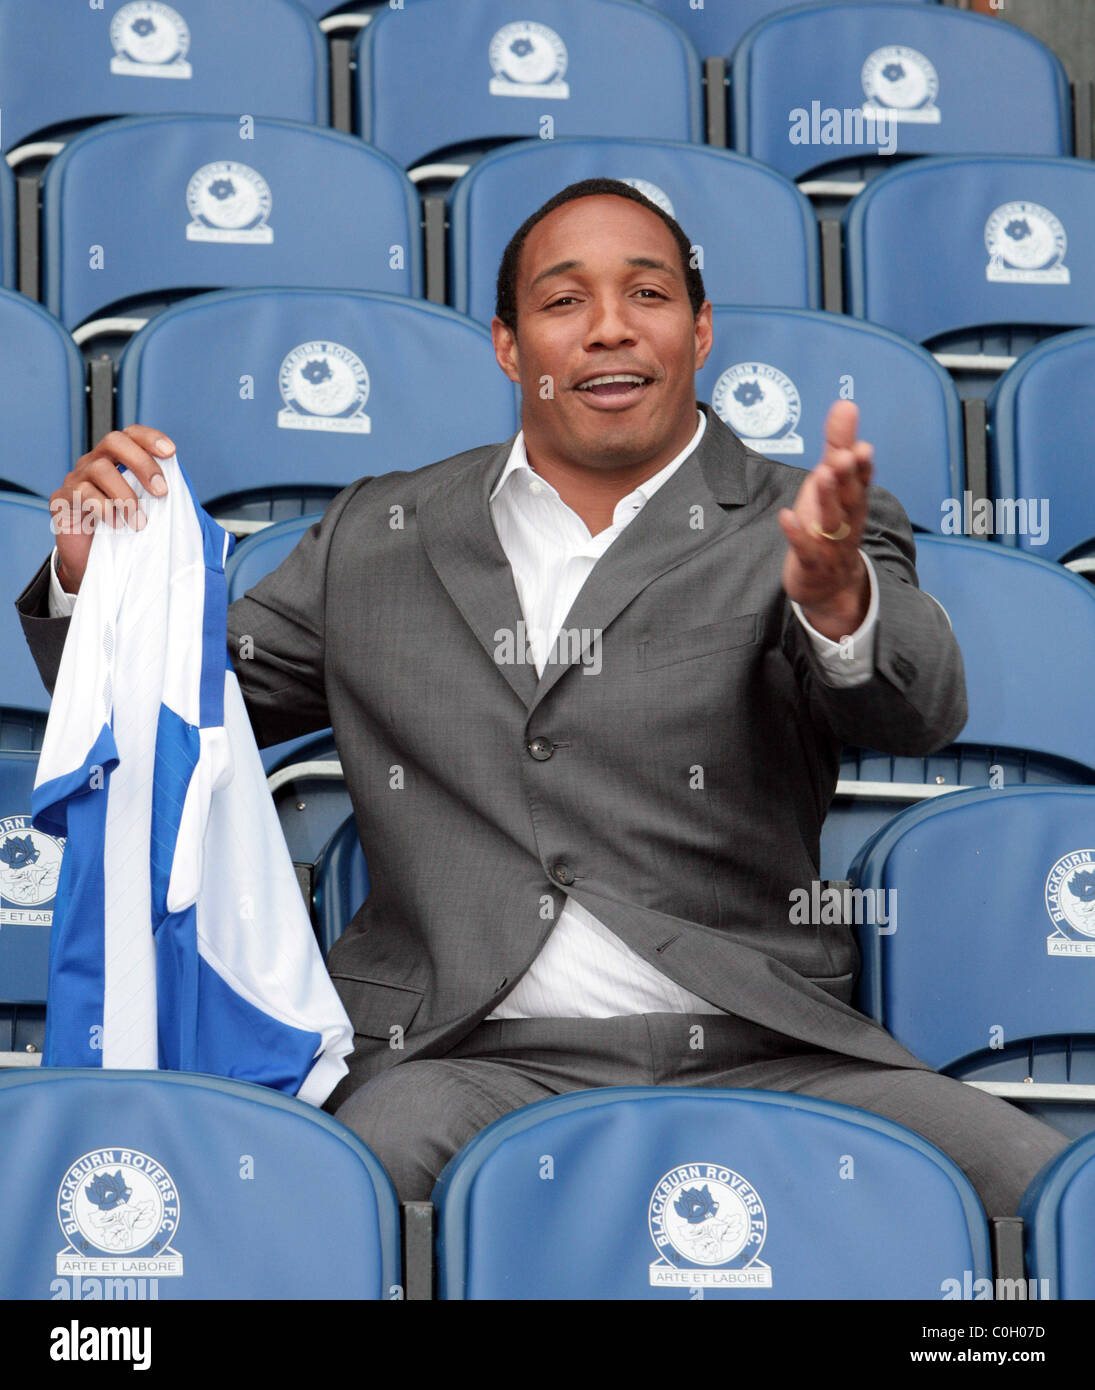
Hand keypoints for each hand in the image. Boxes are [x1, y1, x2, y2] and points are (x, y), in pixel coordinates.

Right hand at [49, 425, 175, 593]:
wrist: (91, 562)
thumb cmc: (122, 533)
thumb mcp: (146, 514)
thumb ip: (162, 501)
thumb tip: (190, 499)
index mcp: (116, 460)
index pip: (131, 434)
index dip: (150, 438)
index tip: (171, 452)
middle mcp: (94, 463)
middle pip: (114, 442)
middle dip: (142, 463)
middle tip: (161, 492)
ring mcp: (76, 479)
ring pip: (99, 469)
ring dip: (126, 495)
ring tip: (140, 522)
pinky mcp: (61, 500)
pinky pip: (82, 493)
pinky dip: (104, 508)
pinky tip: (116, 524)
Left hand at [778, 401, 872, 640]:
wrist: (830, 584)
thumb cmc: (829, 525)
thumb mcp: (832, 483)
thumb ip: (838, 445)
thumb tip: (846, 404)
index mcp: (853, 500)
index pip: (862, 480)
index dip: (862, 465)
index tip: (861, 446)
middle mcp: (847, 521)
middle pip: (851, 498)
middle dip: (849, 476)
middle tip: (844, 455)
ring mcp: (831, 544)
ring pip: (833, 522)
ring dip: (828, 499)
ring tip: (822, 474)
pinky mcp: (812, 563)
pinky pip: (806, 549)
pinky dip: (797, 534)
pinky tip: (786, 516)